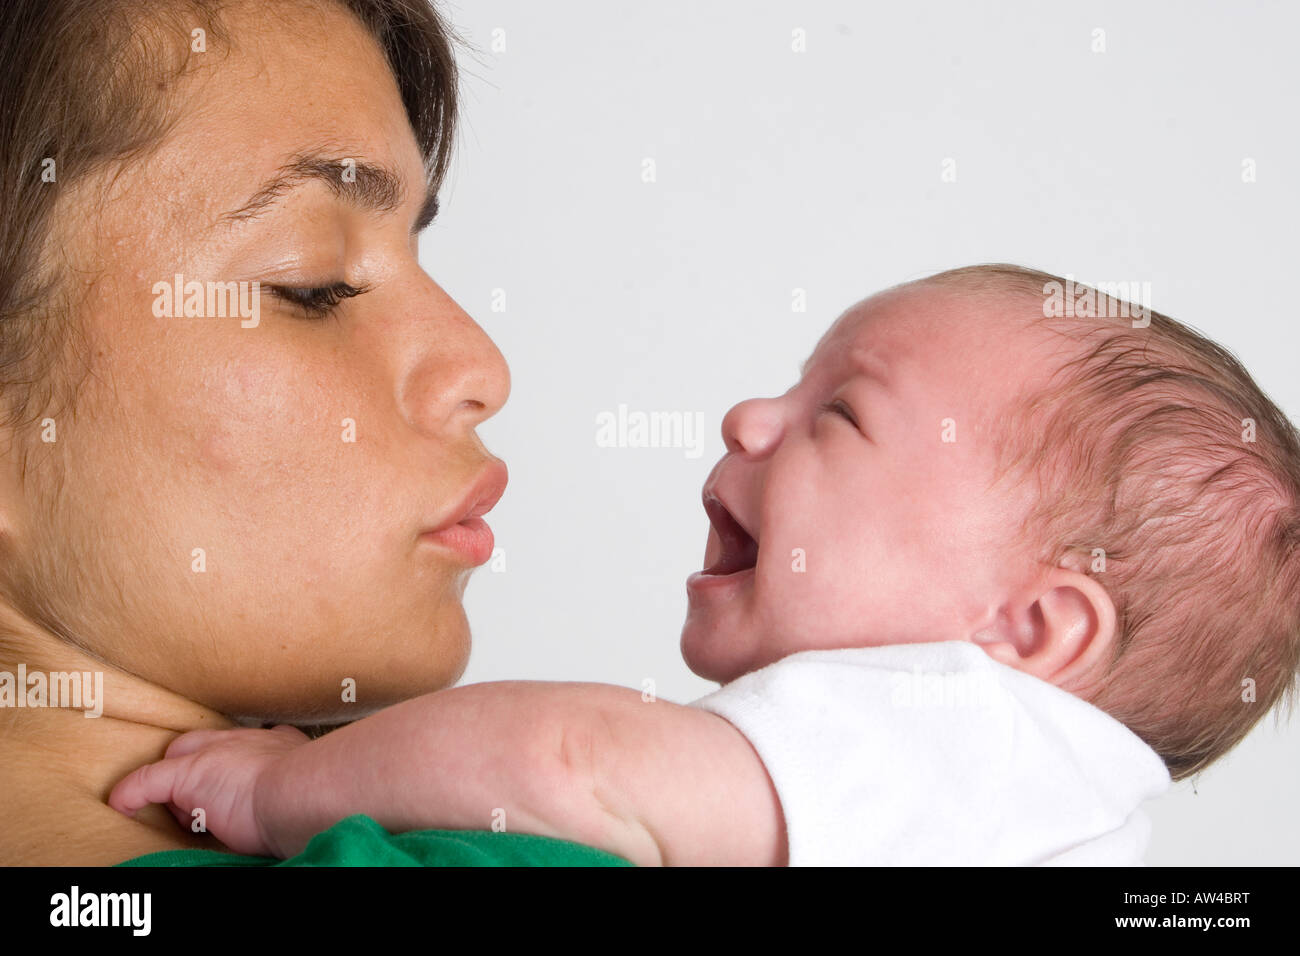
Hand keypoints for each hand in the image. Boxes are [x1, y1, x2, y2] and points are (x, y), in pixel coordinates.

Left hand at [108, 724, 309, 856]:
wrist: (303, 789)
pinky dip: (131, 795)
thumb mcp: (310, 779)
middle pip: (202, 749)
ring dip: (175, 791)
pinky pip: (146, 783)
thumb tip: (302, 804)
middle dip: (196, 771)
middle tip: (203, 807)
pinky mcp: (188, 775)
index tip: (228, 782)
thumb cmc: (315, 795)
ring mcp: (213, 756)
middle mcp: (244, 741)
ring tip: (182, 818)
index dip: (226, 762)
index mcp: (277, 743)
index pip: (239, 744)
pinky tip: (121, 806)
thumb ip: (298, 779)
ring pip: (177, 768)